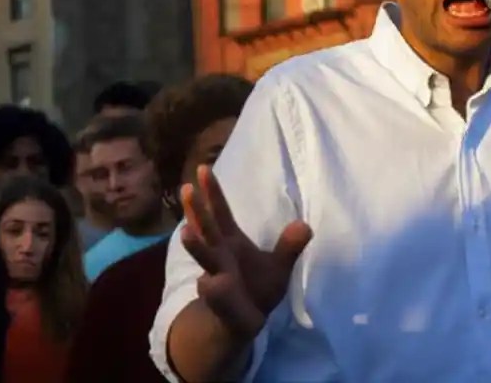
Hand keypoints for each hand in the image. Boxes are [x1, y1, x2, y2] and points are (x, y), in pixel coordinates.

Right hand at [181, 165, 312, 338]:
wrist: (248, 322)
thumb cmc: (259, 288)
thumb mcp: (279, 265)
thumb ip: (289, 245)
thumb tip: (305, 225)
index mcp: (231, 242)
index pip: (220, 213)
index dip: (213, 193)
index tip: (203, 168)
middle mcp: (219, 255)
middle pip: (207, 228)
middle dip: (197, 210)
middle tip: (187, 188)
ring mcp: (216, 276)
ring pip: (205, 259)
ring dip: (195, 247)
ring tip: (186, 232)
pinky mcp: (221, 300)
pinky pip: (216, 294)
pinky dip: (213, 289)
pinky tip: (209, 284)